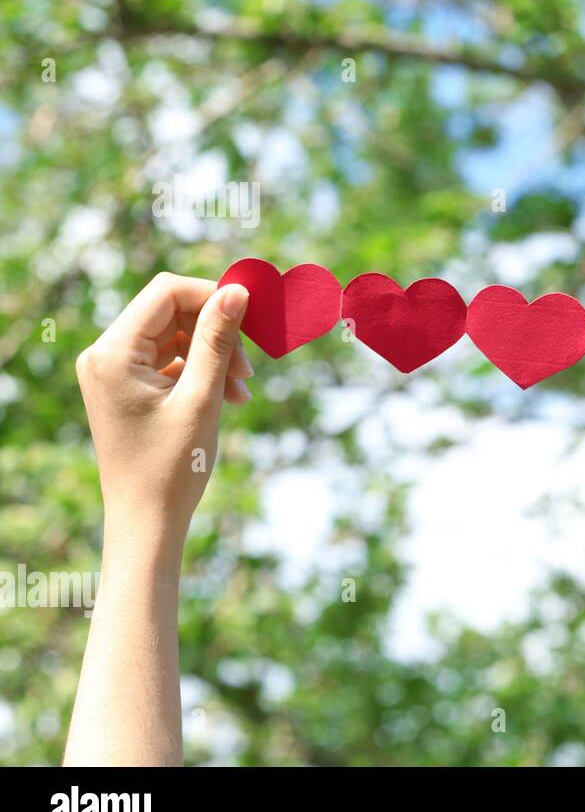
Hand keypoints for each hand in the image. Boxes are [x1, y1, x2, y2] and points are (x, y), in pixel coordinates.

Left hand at [76, 273, 252, 554]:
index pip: (166, 292)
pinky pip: (168, 358)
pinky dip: (201, 369)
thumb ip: (217, 340)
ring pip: (174, 334)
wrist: (146, 521)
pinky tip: (228, 396)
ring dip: (213, 352)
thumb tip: (238, 291)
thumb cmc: (172, 467)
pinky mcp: (126, 386)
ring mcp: (114, 371)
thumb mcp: (202, 397)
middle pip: (170, 310)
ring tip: (242, 389)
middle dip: (215, 329)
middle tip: (249, 367)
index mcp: (113, 353)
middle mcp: (105, 355)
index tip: (252, 316)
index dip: (212, 295)